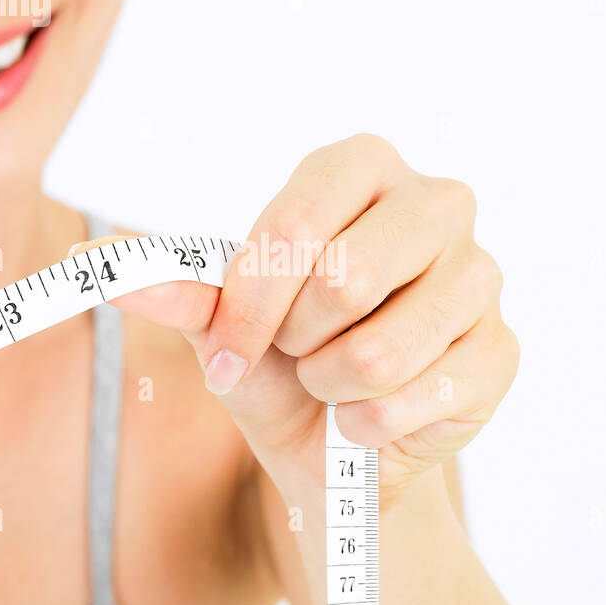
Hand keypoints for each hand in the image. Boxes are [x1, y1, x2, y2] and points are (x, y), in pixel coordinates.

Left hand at [99, 133, 519, 504]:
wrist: (330, 438)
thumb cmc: (274, 355)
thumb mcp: (218, 320)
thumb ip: (173, 286)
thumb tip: (103, 261)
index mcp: (357, 166)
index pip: (294, 224)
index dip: (250, 301)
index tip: (226, 356)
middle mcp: (434, 201)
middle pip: (343, 279)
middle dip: (296, 341)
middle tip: (298, 351)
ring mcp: (481, 273)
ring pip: (381, 348)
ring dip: (333, 386)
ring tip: (335, 378)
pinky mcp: (503, 347)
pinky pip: (423, 397)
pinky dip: (374, 423)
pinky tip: (375, 411)